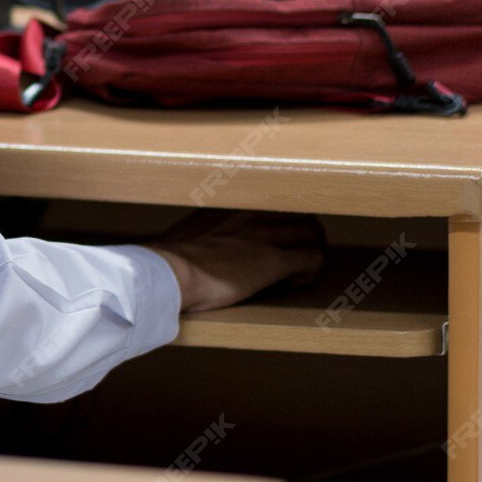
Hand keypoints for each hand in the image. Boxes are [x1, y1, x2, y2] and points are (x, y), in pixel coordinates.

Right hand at [145, 211, 326, 312]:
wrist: (168, 271)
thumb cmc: (169, 258)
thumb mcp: (188, 232)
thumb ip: (203, 231)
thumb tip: (201, 244)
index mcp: (232, 204)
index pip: (273, 200)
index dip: (281, 218)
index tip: (276, 235)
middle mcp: (253, 211)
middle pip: (299, 210)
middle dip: (303, 231)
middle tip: (297, 250)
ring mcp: (266, 234)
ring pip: (312, 230)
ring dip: (311, 249)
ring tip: (301, 267)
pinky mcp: (274, 260)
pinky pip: (312, 257)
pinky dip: (311, 269)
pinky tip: (298, 281)